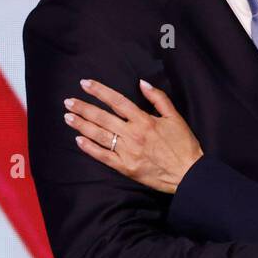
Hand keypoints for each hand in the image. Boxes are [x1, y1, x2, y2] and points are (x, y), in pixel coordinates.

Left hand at [65, 78, 202, 193]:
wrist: (188, 173)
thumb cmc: (184, 145)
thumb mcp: (175, 117)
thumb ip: (158, 98)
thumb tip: (142, 83)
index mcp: (144, 120)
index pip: (117, 101)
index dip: (99, 91)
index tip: (84, 84)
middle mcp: (133, 134)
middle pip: (102, 118)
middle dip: (83, 108)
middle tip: (68, 102)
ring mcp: (128, 152)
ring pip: (100, 136)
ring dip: (82, 125)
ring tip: (68, 117)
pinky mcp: (126, 167)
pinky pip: (104, 157)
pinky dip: (90, 149)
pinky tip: (79, 140)